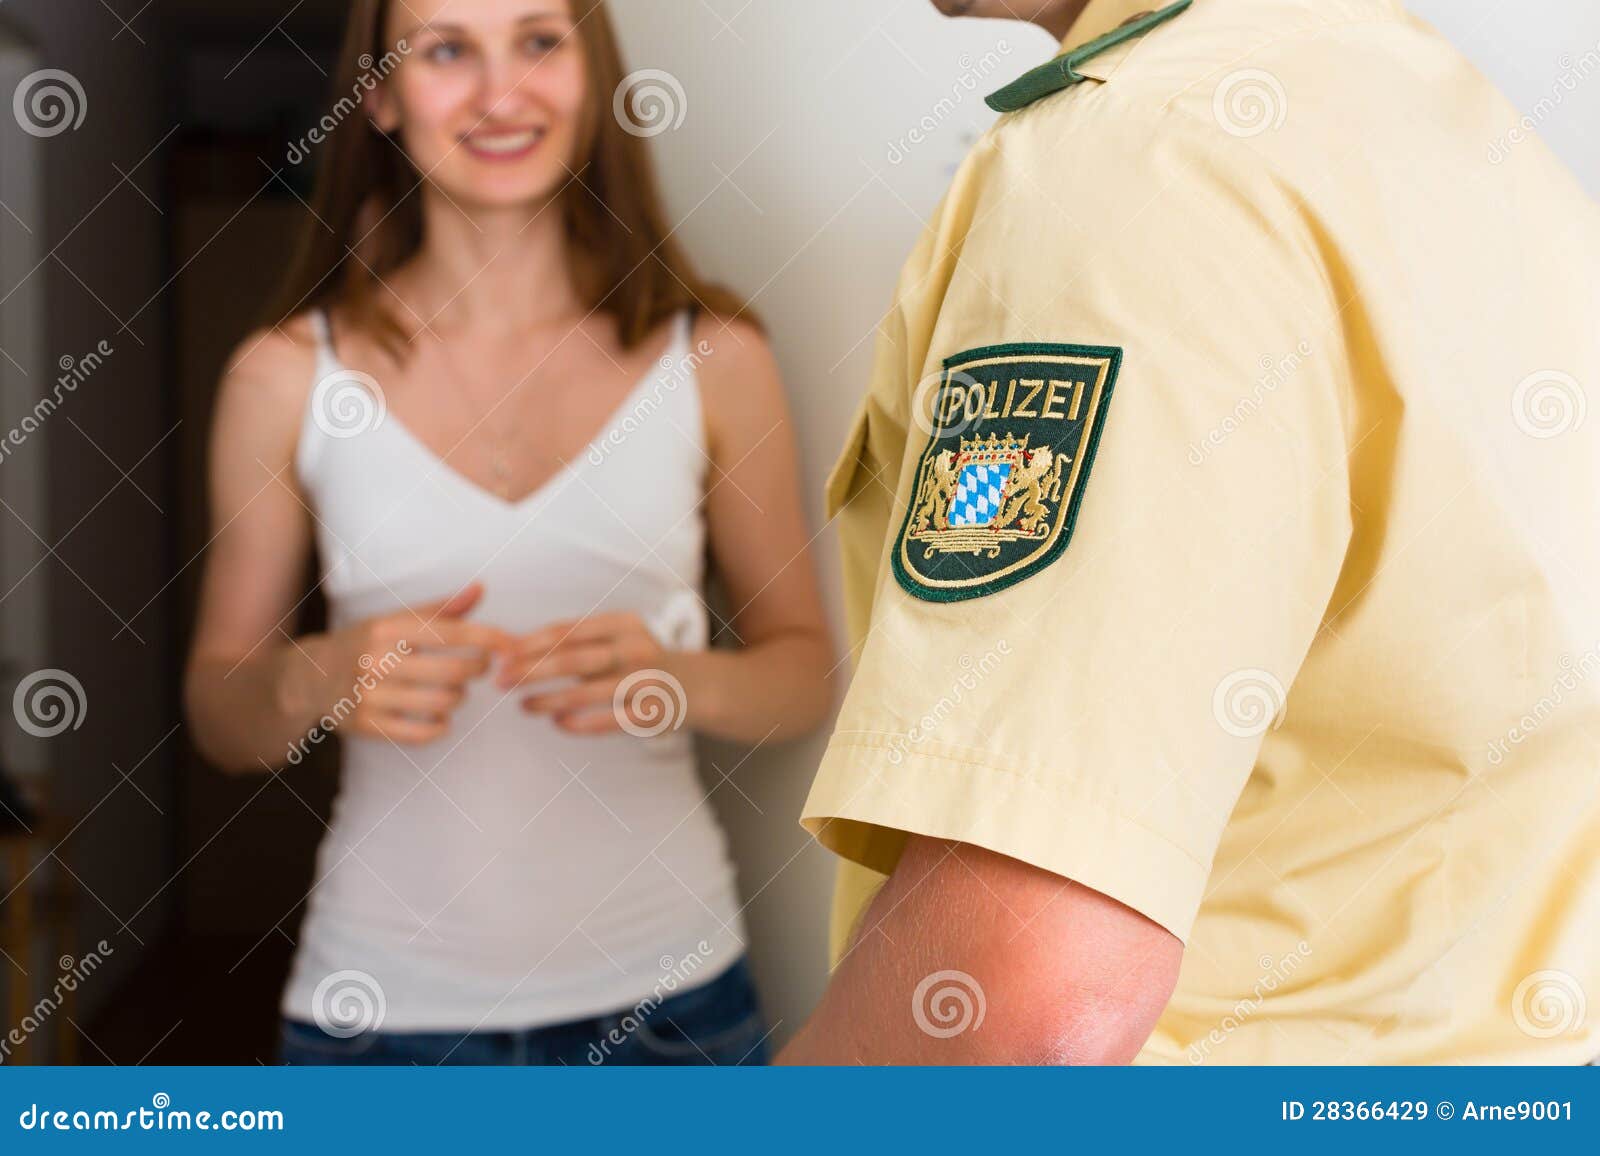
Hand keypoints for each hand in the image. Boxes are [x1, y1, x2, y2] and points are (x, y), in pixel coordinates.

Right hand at [301, 584, 511, 744]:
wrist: (310, 677)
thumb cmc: (367, 643)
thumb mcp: (396, 619)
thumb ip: (441, 609)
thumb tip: (481, 588)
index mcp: (388, 629)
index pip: (453, 632)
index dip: (491, 639)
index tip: (512, 646)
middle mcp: (377, 661)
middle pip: (454, 672)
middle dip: (479, 669)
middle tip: (480, 667)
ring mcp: (371, 696)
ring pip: (442, 703)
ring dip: (459, 697)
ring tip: (454, 690)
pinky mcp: (368, 725)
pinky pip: (421, 733)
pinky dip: (440, 727)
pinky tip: (440, 717)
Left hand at [499, 611, 670, 734]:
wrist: (696, 687)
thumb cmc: (640, 661)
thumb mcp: (616, 638)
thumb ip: (574, 641)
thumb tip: (514, 646)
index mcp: (623, 624)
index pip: (567, 632)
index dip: (530, 644)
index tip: (501, 655)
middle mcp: (635, 650)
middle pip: (572, 660)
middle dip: (531, 671)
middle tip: (500, 680)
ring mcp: (645, 683)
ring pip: (585, 693)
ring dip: (548, 700)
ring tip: (523, 706)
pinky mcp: (650, 715)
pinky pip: (606, 722)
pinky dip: (577, 723)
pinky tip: (557, 723)